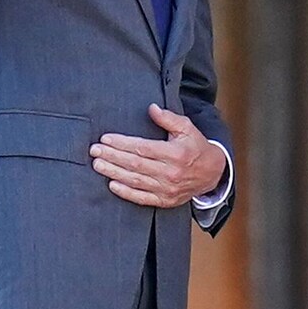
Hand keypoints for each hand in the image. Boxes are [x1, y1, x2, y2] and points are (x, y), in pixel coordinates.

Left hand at [92, 105, 225, 207]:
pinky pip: (142, 198)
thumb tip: (151, 108)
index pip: (142, 148)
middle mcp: (170, 173)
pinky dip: (125, 192)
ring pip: (135, 180)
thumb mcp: (187, 128)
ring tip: (97, 165)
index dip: (122, 143)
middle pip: (135, 164)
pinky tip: (112, 184)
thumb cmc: (196, 148)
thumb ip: (169, 118)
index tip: (106, 138)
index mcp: (175, 153)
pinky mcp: (165, 200)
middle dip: (112, 157)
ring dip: (114, 172)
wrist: (212, 174)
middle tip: (95, 151)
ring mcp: (167, 189)